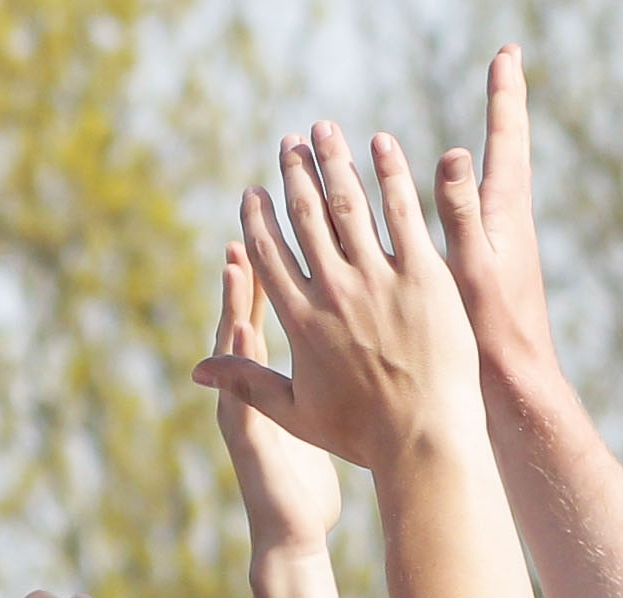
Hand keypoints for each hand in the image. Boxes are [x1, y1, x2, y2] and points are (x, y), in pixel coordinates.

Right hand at [196, 124, 481, 475]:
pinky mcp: (422, 276)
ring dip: (334, 161)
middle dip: (295, 173)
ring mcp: (378, 281)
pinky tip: (381, 144)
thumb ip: (247, 383)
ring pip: (348, 205)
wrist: (425, 442)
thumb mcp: (296, 413)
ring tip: (325, 131)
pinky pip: (402, 213)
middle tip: (291, 142)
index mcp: (300, 321)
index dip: (259, 215)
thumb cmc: (363, 435)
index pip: (269, 253)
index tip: (256, 190)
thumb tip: (197, 371)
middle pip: (305, 217)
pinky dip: (389, 174)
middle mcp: (333, 293)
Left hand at [216, 249, 345, 559]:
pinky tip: (334, 308)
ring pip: (281, 340)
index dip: (235, 297)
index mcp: (241, 397)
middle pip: (249, 327)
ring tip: (293, 258)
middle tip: (250, 238)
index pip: (234, 337)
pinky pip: (306, 360)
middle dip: (251, 283)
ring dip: (284, 299)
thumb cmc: (278, 501)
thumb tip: (227, 350)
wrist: (291, 537)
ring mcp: (280, 403)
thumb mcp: (262, 448)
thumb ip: (246, 400)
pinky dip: (314, 331)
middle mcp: (253, 395)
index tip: (238, 258)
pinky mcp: (306, 411)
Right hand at [429, 48, 566, 398]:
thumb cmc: (493, 336)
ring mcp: (504, 246)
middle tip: (507, 64)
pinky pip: (478, 212)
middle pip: (510, 148)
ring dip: (489, 142)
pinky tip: (453, 196)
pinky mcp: (492, 268)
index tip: (509, 53)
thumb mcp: (471, 268)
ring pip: (495, 179)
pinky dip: (467, 188)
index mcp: (506, 216)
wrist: (515, 391)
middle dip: (506, 104)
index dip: (506, 95)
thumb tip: (456, 152)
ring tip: (490, 112)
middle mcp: (510, 223)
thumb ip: (461, 211)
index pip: (508, 139)